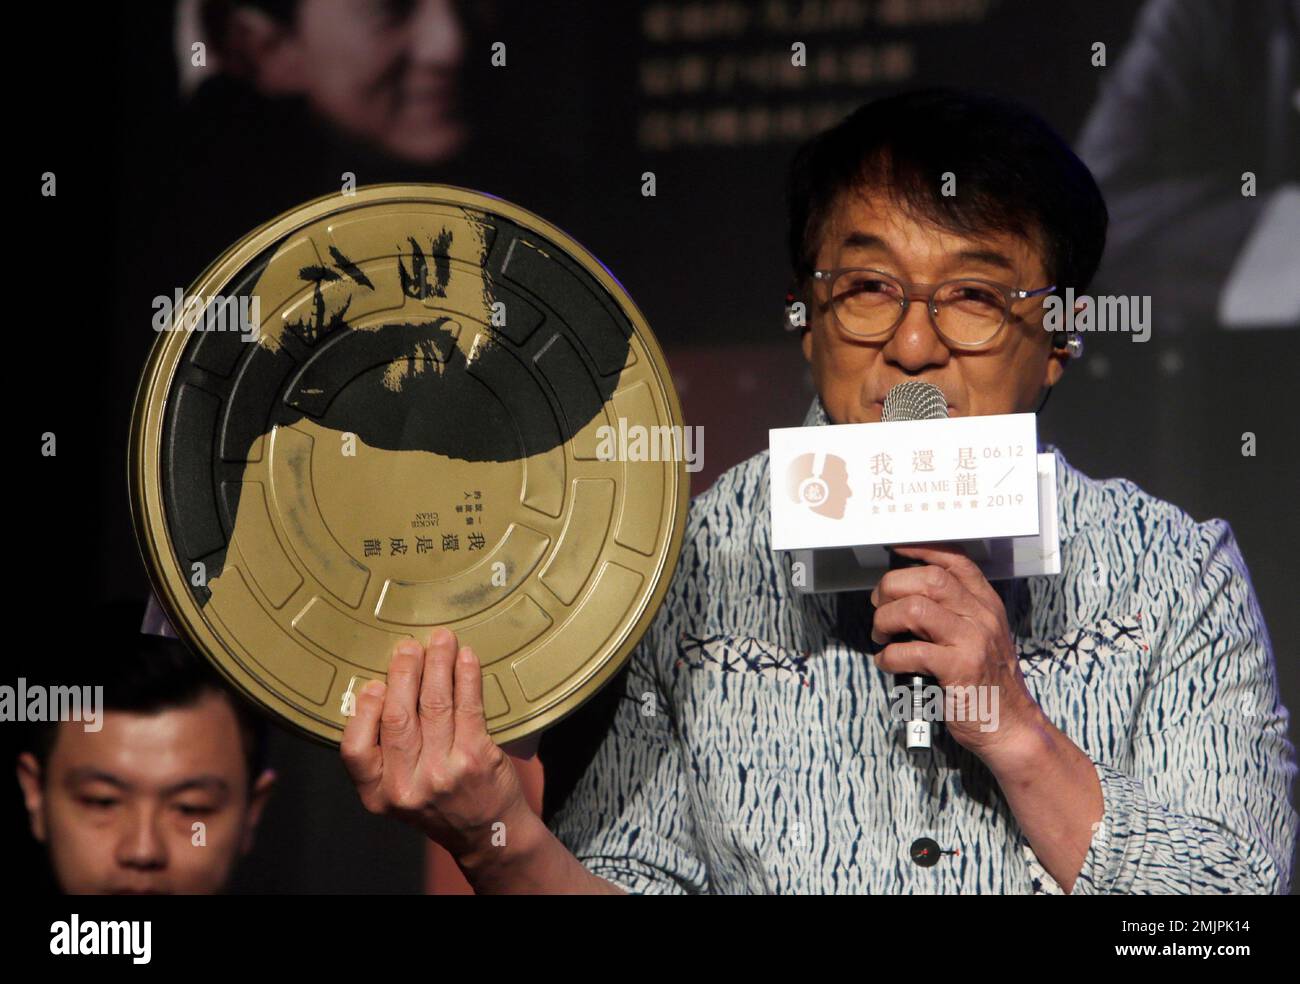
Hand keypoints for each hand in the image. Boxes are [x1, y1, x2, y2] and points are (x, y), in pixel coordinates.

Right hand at [340, 627, 531, 866]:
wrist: (487, 832)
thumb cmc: (440, 802)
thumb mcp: (398, 792)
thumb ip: (384, 753)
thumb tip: (381, 688)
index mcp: (378, 794)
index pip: (354, 749)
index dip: (362, 711)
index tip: (373, 683)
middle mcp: (407, 786)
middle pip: (397, 716)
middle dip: (403, 673)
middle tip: (408, 646)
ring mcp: (443, 772)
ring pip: (434, 705)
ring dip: (437, 664)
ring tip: (440, 640)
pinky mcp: (476, 758)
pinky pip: (467, 707)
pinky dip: (466, 677)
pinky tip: (465, 658)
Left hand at [869, 543, 1044, 761]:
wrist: (1011, 726)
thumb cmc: (987, 683)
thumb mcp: (980, 637)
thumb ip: (953, 613)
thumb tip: (904, 595)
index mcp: (986, 605)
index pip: (955, 562)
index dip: (921, 550)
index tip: (896, 549)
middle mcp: (981, 617)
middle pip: (929, 579)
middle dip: (892, 587)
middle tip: (879, 607)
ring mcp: (972, 642)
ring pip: (915, 609)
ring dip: (885, 620)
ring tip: (882, 636)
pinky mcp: (959, 670)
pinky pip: (910, 652)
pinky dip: (888, 656)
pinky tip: (887, 663)